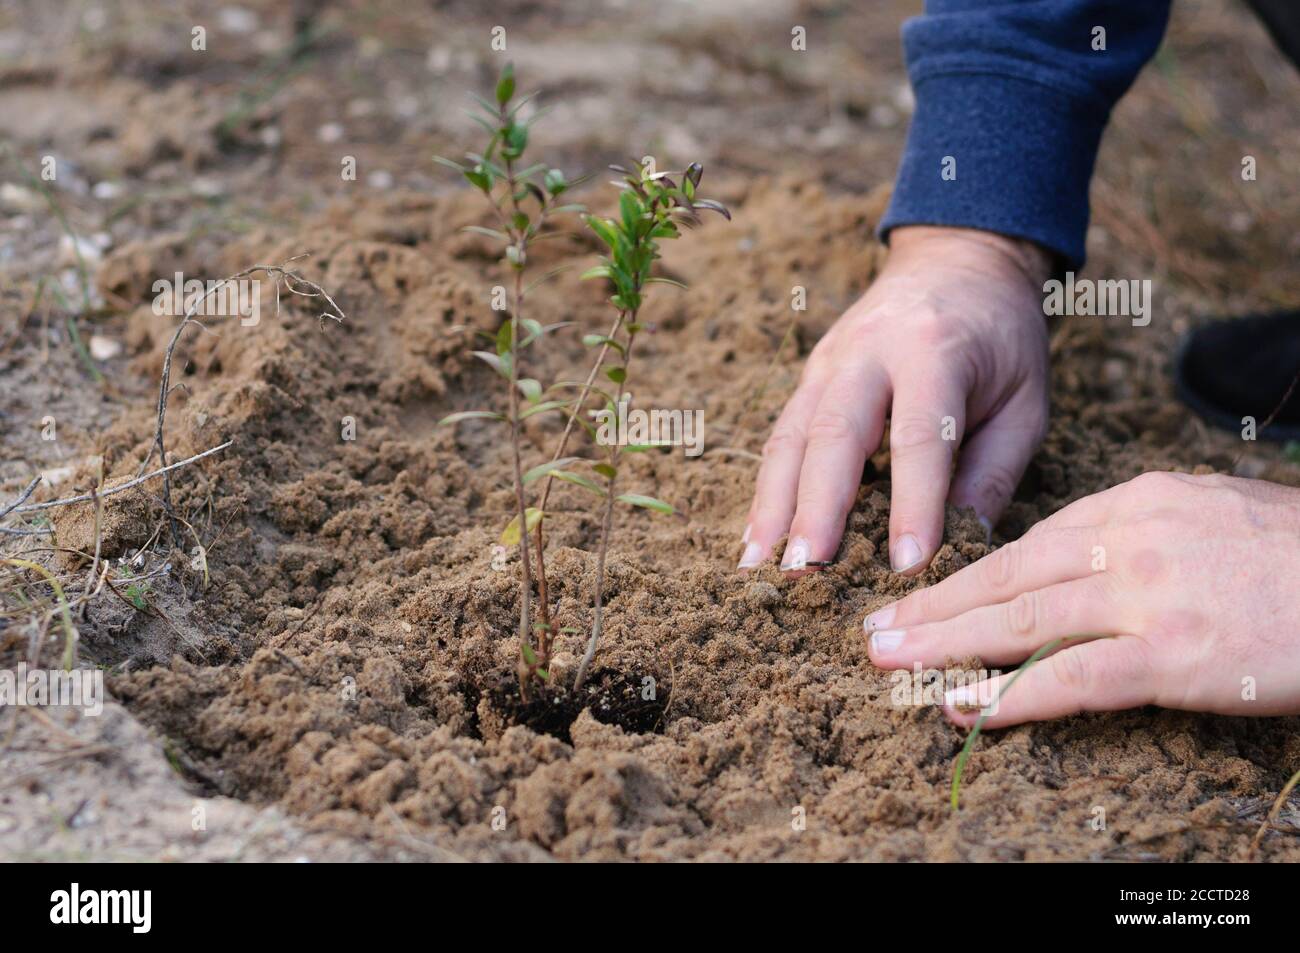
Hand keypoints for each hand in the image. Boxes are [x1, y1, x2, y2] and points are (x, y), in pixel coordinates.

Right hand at [739, 225, 1052, 575]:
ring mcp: (829, 361)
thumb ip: (995, 471)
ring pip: (790, 436)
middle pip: (833, 432)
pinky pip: (781, 437)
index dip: (912, 504)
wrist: (958, 261)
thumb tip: (962, 547)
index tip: (906, 565)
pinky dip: (768, 490)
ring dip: (772, 504)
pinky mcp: (809, 376)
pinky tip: (759, 537)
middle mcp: (869, 350)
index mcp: (935, 350)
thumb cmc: (1002, 340)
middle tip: (805, 567)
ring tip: (760, 564)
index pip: (919, 436)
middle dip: (815, 506)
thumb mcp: (1025, 401)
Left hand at [865, 472, 1299, 726]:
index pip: (1030, 543)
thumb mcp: (1214, 510)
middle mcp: (1130, 539)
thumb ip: (1145, 528)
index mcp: (1138, 502)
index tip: (920, 594)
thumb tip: (1087, 556)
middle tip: (874, 631)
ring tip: (890, 664)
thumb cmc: (1298, 555)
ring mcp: (1149, 595)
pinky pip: (1074, 677)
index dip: (968, 575)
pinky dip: (1012, 695)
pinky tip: (964, 707)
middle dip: (934, 607)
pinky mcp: (1175, 653)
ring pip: (1023, 621)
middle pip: (1009, 577)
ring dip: (947, 646)